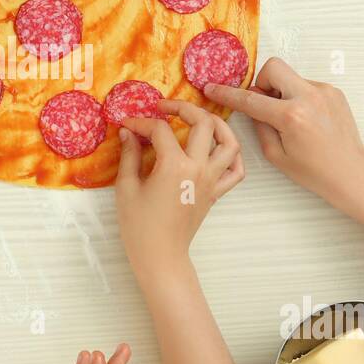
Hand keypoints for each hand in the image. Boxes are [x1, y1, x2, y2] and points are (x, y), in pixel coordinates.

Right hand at [115, 101, 244, 270]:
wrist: (160, 255)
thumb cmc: (139, 225)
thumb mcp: (127, 187)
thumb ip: (129, 155)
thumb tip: (128, 132)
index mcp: (174, 165)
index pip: (160, 130)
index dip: (141, 122)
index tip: (127, 124)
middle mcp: (198, 168)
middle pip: (202, 123)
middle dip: (183, 107)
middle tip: (165, 107)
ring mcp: (212, 180)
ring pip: (229, 142)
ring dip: (217, 124)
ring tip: (200, 118)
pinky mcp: (216, 193)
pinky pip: (236, 170)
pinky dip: (233, 155)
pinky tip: (218, 148)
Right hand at [204, 58, 363, 210]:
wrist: (351, 173)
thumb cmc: (314, 171)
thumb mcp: (276, 155)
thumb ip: (259, 124)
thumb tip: (252, 104)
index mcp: (291, 116)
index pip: (250, 99)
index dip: (227, 94)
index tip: (212, 88)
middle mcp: (309, 97)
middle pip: (273, 67)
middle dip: (263, 81)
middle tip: (266, 104)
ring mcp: (324, 91)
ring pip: (291, 77)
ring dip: (283, 92)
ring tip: (291, 119)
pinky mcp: (334, 92)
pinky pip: (306, 85)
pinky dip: (299, 97)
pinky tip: (307, 120)